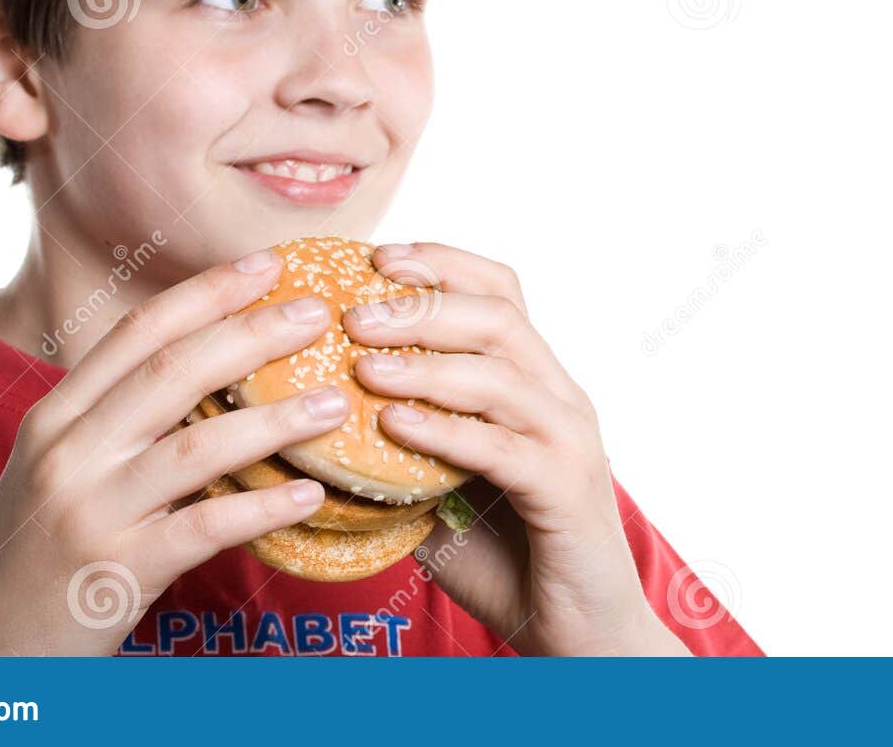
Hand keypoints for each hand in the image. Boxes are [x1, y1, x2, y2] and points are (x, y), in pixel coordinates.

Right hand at [0, 250, 349, 655]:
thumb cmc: (38, 547)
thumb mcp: (62, 465)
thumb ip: (121, 416)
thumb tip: (217, 365)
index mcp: (57, 416)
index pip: (136, 333)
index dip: (205, 292)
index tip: (266, 265)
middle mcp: (69, 453)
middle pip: (171, 373)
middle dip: (251, 334)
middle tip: (316, 314)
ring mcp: (90, 511)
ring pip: (195, 448)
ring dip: (273, 421)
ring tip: (333, 404)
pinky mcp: (115, 571)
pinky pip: (203, 529)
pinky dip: (261, 509)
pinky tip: (309, 494)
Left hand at [345, 242, 687, 655]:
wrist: (581, 635)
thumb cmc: (509, 560)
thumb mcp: (442, 492)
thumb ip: (397, 453)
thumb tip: (310, 428)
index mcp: (536, 384)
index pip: (500, 292)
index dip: (442, 264)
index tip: (377, 258)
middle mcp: (560, 399)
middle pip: (500, 316)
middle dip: (423, 304)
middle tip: (353, 311)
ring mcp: (570, 442)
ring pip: (502, 374)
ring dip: (425, 362)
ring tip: (362, 363)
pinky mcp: (566, 491)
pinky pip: (502, 447)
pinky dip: (446, 429)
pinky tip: (394, 423)